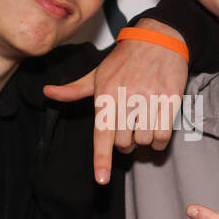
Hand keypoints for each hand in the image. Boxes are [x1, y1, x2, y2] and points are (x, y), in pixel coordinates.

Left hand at [43, 18, 187, 183]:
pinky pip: (163, 134)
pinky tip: (156, 131)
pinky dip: (159, 141)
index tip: (101, 179)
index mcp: (106, 93)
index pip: (102, 133)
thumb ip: (74, 89)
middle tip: (127, 130)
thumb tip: (48, 93)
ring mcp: (150, 99)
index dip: (101, 158)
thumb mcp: (97, 73)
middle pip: (123, 141)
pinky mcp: (170, 101)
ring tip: (142, 126)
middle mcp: (127, 98)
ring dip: (143, 141)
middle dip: (124, 143)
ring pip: (144, 140)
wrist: (159, 38)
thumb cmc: (125, 59)